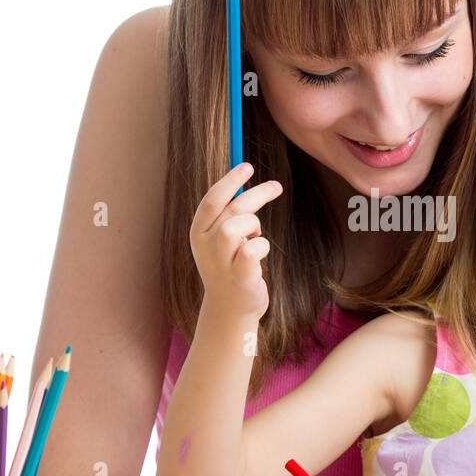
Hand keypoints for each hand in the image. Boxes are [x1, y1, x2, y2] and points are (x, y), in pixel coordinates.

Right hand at [189, 162, 281, 318]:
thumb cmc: (230, 267)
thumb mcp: (222, 240)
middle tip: (276, 186)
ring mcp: (220, 263)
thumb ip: (229, 216)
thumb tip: (246, 185)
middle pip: (231, 209)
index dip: (230, 180)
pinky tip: (259, 254)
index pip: (212, 199)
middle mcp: (206, 246)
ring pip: (235, 226)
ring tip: (256, 235)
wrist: (229, 309)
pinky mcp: (239, 277)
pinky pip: (252, 250)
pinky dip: (261, 246)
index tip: (248, 166)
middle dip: (257, 194)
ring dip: (254, 224)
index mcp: (198, 232)